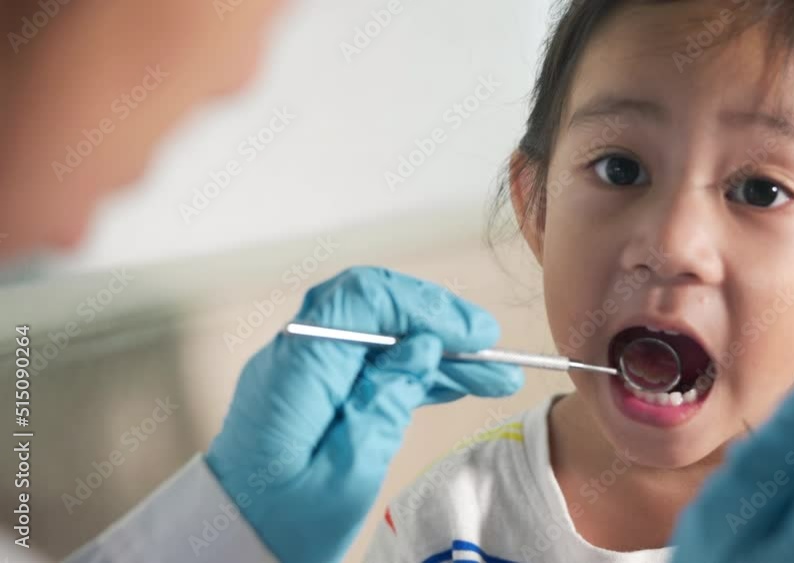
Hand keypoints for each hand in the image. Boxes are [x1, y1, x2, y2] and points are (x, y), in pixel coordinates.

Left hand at [205, 266, 523, 562]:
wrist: (230, 541)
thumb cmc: (280, 521)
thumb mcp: (346, 474)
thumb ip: (386, 403)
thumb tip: (422, 347)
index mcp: (298, 369)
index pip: (364, 297)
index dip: (427, 306)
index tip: (474, 334)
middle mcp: (297, 355)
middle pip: (378, 308)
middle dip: (439, 323)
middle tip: (491, 352)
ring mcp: (305, 370)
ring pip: (382, 335)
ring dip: (437, 350)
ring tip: (492, 377)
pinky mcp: (315, 388)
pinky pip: (371, 362)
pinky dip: (414, 370)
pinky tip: (455, 384)